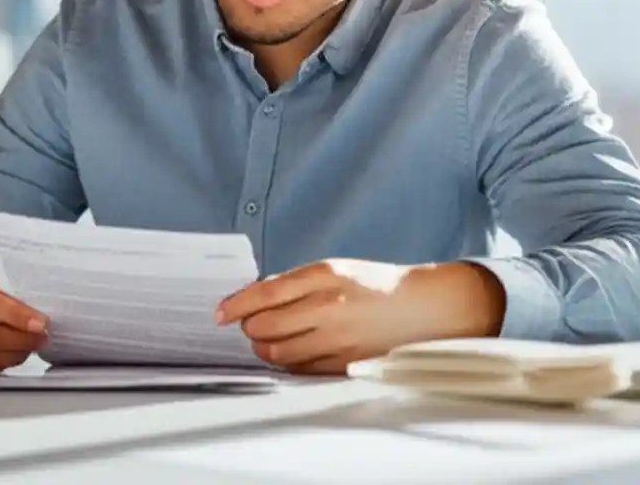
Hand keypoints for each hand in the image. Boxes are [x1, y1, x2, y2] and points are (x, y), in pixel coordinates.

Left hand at [216, 259, 504, 374]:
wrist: (421, 307)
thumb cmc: (372, 285)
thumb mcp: (331, 269)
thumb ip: (292, 283)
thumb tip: (251, 298)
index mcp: (322, 277)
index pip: (263, 295)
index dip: (234, 306)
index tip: (218, 313)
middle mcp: (327, 308)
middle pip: (264, 328)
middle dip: (249, 328)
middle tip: (250, 325)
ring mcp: (336, 339)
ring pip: (277, 353)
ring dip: (264, 347)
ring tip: (269, 339)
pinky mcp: (344, 363)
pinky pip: (298, 369)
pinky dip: (287, 362)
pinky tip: (292, 351)